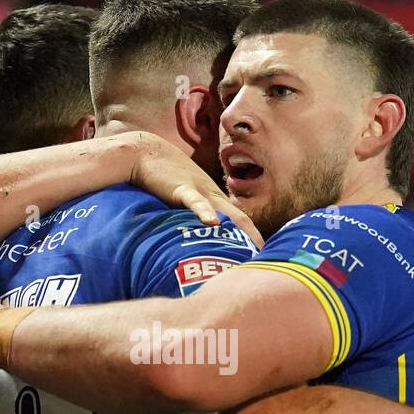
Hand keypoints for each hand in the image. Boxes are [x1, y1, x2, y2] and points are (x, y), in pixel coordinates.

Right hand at [125, 132, 261, 245]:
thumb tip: (200, 239)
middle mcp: (213, 196)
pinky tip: (213, 222)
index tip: (262, 257)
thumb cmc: (165, 179)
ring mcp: (200, 191)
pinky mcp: (182, 188)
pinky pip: (196, 201)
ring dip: (239, 230)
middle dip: (253, 239)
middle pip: (241, 220)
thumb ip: (193, 217)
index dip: (253, 239)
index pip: (241, 222)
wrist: (147, 153)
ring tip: (250, 248)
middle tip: (266, 259)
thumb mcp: (185, 200)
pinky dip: (205, 212)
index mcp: (215, 200)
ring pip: (225, 211)